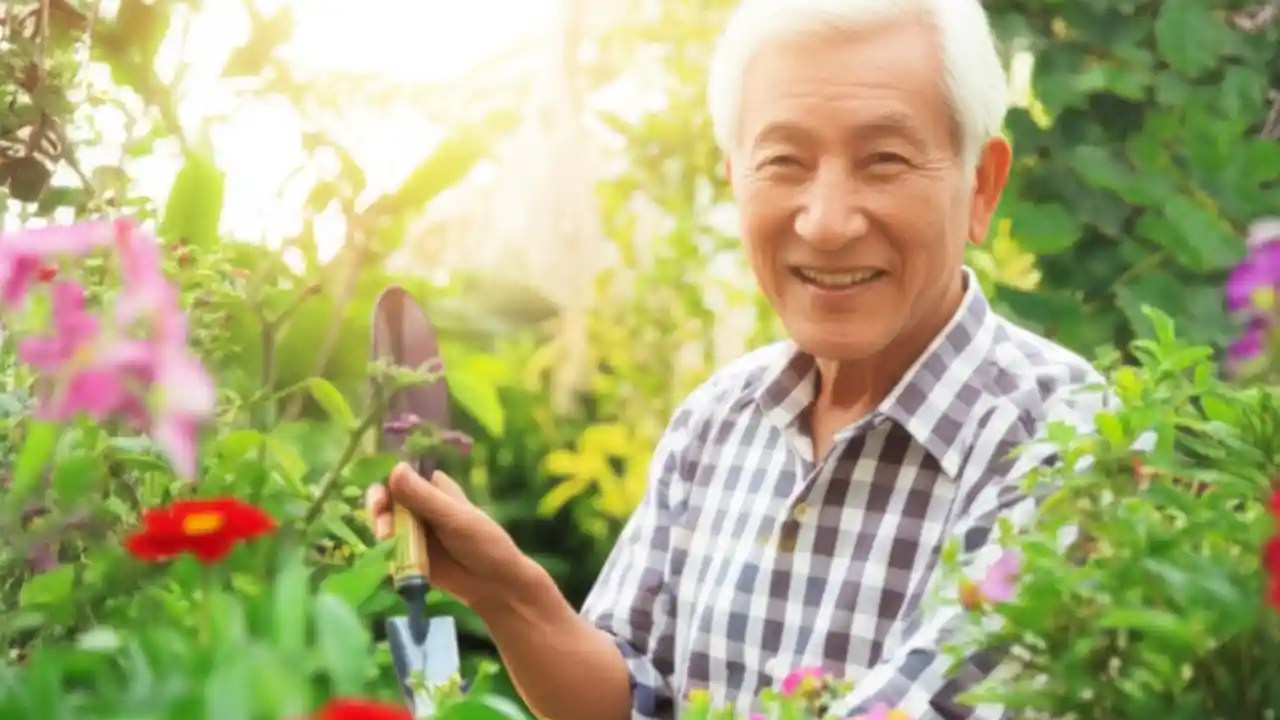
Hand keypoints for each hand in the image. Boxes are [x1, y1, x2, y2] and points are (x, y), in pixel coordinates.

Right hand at [364, 462, 532, 613]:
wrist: (493, 585)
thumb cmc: (482, 543)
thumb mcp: (453, 518)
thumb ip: (423, 497)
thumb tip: (395, 469)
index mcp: (434, 487)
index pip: (401, 473)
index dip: (386, 481)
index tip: (382, 498)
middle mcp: (420, 504)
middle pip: (386, 497)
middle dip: (379, 508)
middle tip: (383, 526)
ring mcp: (414, 529)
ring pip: (385, 522)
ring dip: (382, 530)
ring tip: (389, 542)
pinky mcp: (409, 553)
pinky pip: (389, 547)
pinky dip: (386, 551)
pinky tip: (394, 560)